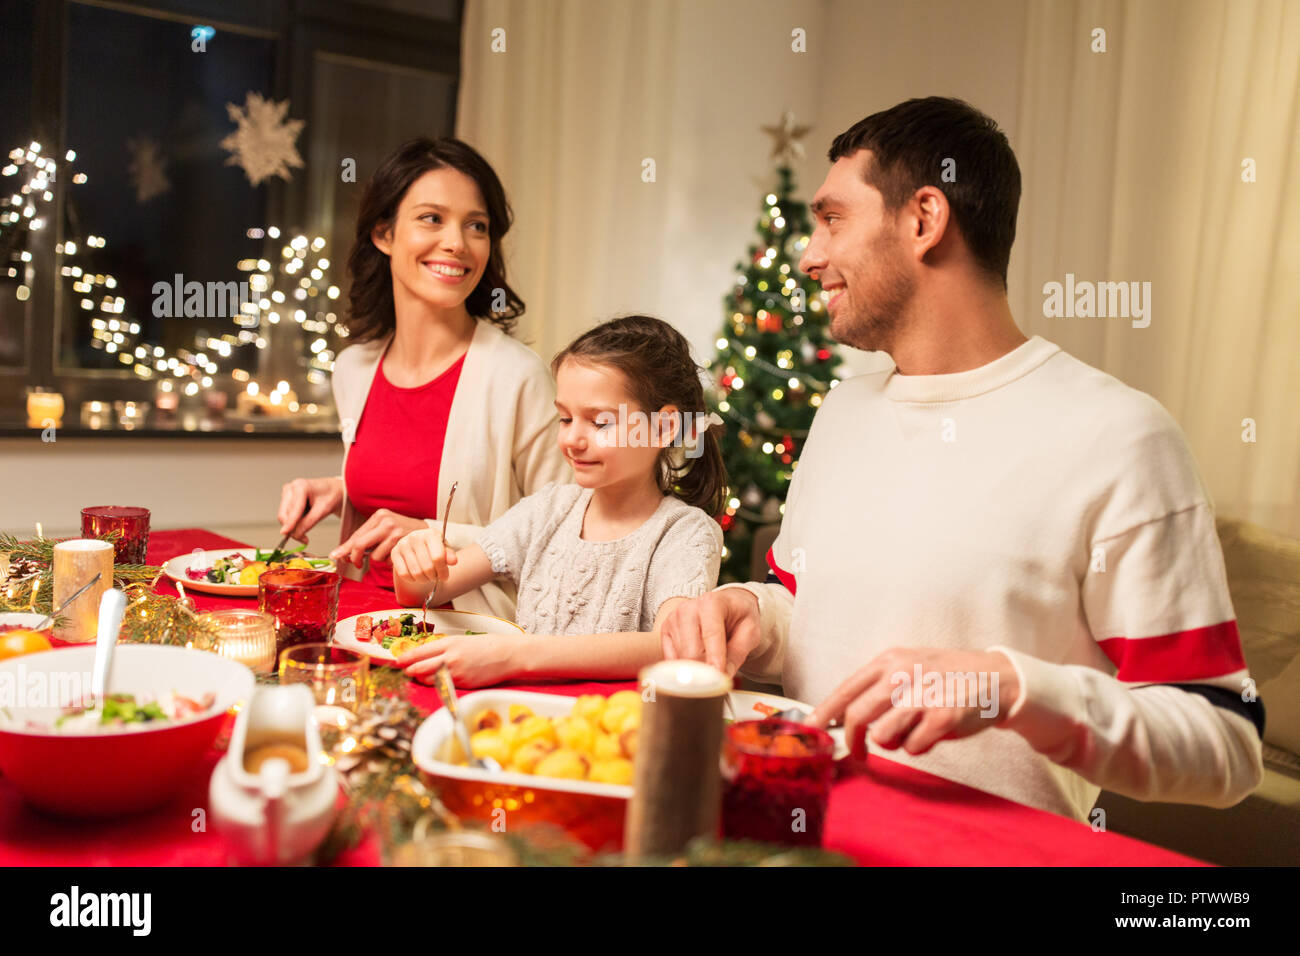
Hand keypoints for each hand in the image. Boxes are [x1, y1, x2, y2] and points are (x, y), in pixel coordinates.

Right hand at [277, 477, 343, 544]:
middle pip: (284, 514)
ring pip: (284, 516)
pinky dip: (293, 522)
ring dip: (293, 527)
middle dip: (293, 529)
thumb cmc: (332, 496)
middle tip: (304, 540)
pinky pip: (286, 515)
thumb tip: (295, 534)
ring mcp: (288, 493)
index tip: (285, 534)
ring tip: (307, 530)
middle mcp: (291, 488)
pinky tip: (304, 520)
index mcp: (301, 487)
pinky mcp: (287, 498)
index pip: (293, 510)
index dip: (290, 523)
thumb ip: (308, 522)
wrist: (335, 490)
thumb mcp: (323, 510)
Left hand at [328, 509, 426, 567]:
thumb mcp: (382, 529)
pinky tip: (395, 554)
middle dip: (355, 558)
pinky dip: (389, 561)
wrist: (426, 533)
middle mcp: (386, 522)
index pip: (356, 536)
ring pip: (375, 556)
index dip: (345, 549)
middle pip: (361, 545)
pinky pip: (388, 560)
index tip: (336, 556)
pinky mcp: (403, 544)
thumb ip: (364, 538)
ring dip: (378, 560)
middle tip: (356, 564)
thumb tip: (340, 553)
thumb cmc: (401, 531)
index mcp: (379, 516)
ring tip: (386, 553)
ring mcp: (396, 532)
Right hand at [390, 528, 458, 583]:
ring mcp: (403, 544)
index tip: (445, 576)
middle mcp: (415, 537)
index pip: (438, 558)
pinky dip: (412, 579)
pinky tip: (416, 576)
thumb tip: (453, 561)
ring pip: (416, 572)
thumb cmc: (433, 547)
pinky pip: (403, 574)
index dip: (443, 571)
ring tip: (427, 577)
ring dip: (424, 579)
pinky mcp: (394, 553)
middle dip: (434, 576)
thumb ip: (449, 555)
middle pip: (427, 567)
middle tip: (435, 577)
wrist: (417, 545)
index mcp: (431, 534)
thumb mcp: (444, 549)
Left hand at [400, 634, 520, 688]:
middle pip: (419, 667)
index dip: (406, 658)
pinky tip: (436, 682)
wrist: (508, 655)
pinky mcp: (462, 684)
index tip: (397, 661)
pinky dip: (436, 685)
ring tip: (420, 676)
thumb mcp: (462, 641)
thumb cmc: (488, 646)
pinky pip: (442, 687)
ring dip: (421, 679)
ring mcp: (455, 672)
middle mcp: (450, 658)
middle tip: (404, 671)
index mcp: (449, 643)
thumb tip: (426, 654)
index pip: (420, 652)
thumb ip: (444, 648)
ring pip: (428, 679)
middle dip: (409, 670)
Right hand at [659, 587, 760, 676]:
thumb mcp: (750, 632)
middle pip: (691, 652)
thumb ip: (737, 654)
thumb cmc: (739, 616)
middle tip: (718, 679)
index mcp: (710, 603)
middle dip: (705, 671)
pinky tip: (698, 661)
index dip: (715, 661)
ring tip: (711, 663)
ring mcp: (673, 620)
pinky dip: (685, 667)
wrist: (728, 605)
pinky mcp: (665, 631)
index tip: (720, 680)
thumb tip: (723, 676)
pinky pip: (671, 660)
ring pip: (680, 659)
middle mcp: (687, 609)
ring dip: (696, 669)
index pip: (710, 637)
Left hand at [807, 648, 1020, 758]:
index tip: (811, 730)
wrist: (996, 677)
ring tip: (910, 734)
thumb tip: (840, 717)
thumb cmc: (944, 676)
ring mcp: (923, 696)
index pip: (845, 690)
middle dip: (852, 742)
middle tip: (856, 754)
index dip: (824, 714)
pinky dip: (918, 748)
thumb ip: (877, 687)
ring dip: (892, 744)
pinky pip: (913, 748)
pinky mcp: (942, 718)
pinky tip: (931, 734)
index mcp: (889, 661)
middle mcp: (902, 675)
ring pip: (884, 736)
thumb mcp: (907, 666)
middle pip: (858, 716)